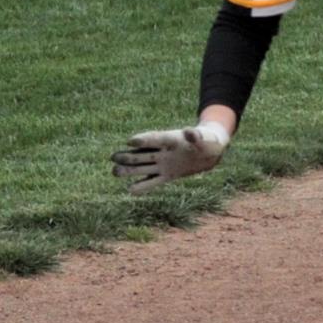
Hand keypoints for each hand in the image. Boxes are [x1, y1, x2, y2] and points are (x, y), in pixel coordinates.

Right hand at [111, 120, 229, 193]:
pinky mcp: (167, 175)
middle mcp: (163, 152)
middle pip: (143, 154)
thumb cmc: (206, 141)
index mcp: (170, 139)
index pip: (155, 139)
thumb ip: (195, 136)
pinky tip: (130, 190)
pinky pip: (152, 181)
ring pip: (143, 167)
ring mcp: (163, 163)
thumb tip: (189, 132)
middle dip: (129, 156)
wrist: (209, 152)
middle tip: (114, 157)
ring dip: (129, 170)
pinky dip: (142, 186)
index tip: (130, 141)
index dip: (143, 139)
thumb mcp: (203, 139)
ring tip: (114, 172)